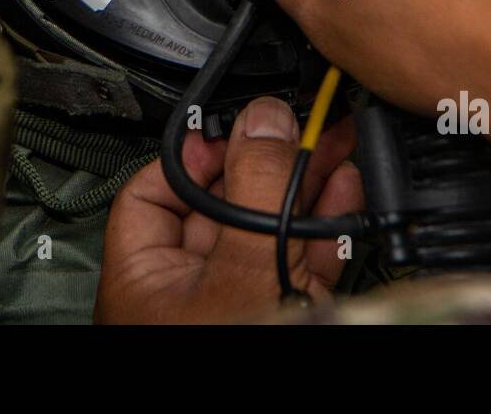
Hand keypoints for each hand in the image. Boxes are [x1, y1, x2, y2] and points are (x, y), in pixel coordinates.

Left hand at [94, 96, 362, 323]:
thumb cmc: (234, 370)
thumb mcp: (240, 271)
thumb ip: (253, 192)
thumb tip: (265, 122)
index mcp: (146, 280)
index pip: (152, 192)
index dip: (195, 150)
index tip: (237, 123)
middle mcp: (190, 290)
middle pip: (225, 201)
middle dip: (270, 156)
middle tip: (305, 119)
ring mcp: (242, 300)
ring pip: (271, 226)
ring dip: (306, 182)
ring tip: (334, 141)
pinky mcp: (287, 311)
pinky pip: (303, 258)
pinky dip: (326, 223)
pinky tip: (344, 188)